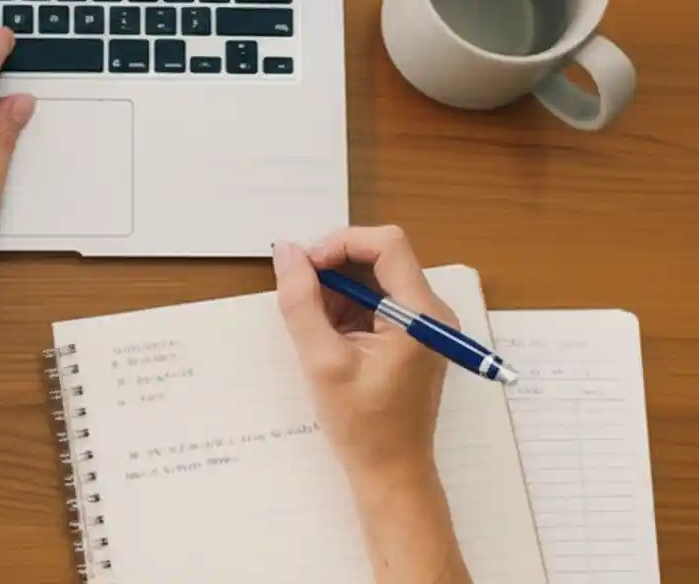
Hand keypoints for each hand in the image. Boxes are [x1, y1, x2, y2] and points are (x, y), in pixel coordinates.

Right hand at [273, 226, 455, 483]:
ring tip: (313, 327)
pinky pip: (374, 301)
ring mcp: (423, 323)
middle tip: (299, 293)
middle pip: (379, 257)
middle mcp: (430, 311)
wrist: (392, 472)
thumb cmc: (363, 425)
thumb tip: (286, 253)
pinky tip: (327, 338)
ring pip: (373, 277)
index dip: (340, 243)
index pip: (386, 244)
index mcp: (421, 314)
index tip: (306, 267)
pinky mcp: (410, 336)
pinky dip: (344, 308)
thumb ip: (301, 302)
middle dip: (333, 266)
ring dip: (335, 290)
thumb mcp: (322, 361)